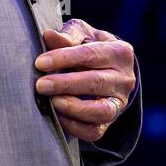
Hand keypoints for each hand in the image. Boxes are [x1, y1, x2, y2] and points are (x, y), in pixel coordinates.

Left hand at [34, 18, 136, 142]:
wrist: (106, 68)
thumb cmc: (90, 46)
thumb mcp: (82, 35)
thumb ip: (68, 36)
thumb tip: (49, 36)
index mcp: (119, 52)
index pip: (90, 54)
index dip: (64, 58)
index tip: (40, 62)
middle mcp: (124, 78)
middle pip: (95, 82)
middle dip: (65, 84)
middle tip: (41, 85)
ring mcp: (120, 102)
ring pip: (101, 110)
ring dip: (74, 108)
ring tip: (53, 102)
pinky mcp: (111, 121)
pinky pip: (95, 131)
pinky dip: (76, 127)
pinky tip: (59, 117)